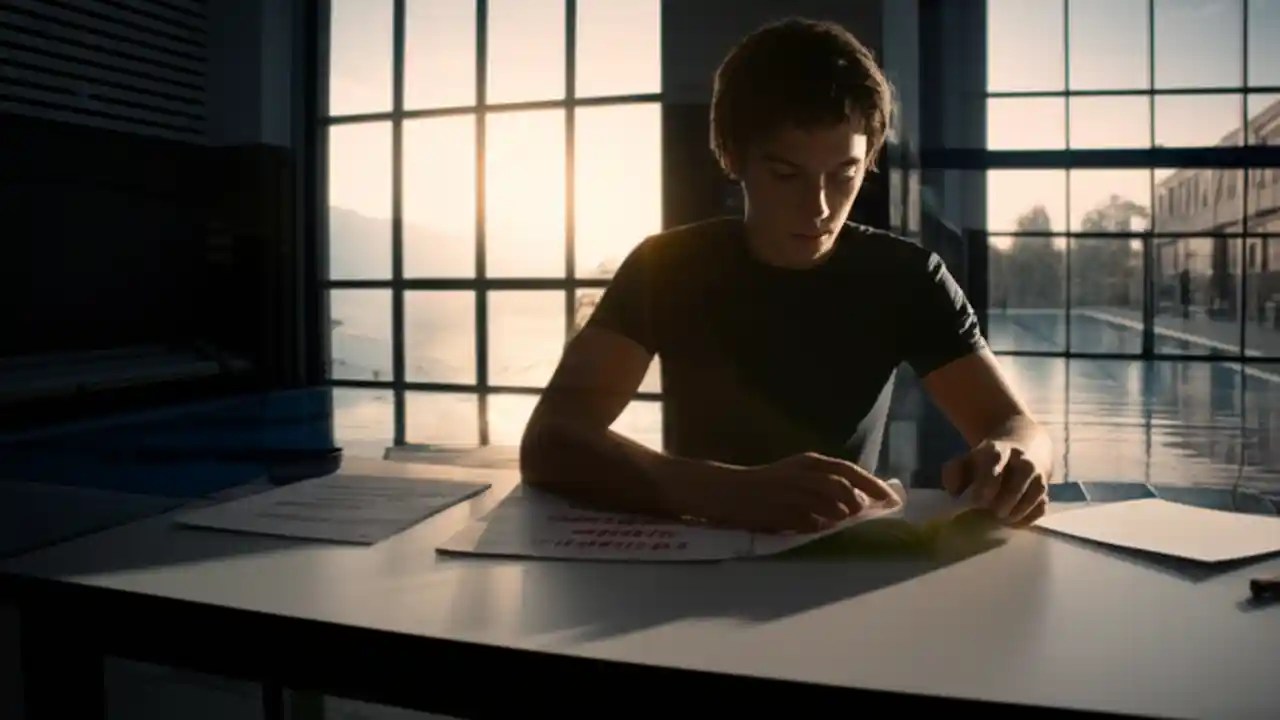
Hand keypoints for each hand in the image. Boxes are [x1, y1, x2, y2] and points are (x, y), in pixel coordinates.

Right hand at [679, 452, 901, 532]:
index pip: (850, 470)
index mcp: (810, 462)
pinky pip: (811, 520)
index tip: (892, 500)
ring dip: (844, 513)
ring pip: (831, 502)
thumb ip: (825, 485)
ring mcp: (794, 491)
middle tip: (877, 512)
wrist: (728, 490)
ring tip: (846, 520)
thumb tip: (858, 501)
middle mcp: (804, 472)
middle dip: (865, 498)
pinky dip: (821, 525)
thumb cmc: (765, 484)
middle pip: (845, 483)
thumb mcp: (798, 476)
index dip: (873, 484)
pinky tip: (821, 528)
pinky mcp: (783, 510)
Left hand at [942, 439, 1047, 526]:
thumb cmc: (987, 461)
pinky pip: (1042, 506)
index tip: (978, 500)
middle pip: (1019, 480)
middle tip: (992, 512)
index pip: (995, 461)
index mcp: (998, 450)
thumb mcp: (967, 460)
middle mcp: (1022, 460)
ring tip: (1003, 518)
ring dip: (1018, 511)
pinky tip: (1015, 521)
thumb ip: (953, 473)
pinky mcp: (1045, 490)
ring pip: (1035, 493)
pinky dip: (1029, 517)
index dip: (987, 482)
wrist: (1024, 446)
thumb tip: (954, 492)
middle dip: (1004, 500)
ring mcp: (1037, 475)